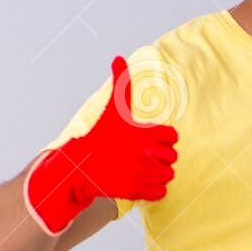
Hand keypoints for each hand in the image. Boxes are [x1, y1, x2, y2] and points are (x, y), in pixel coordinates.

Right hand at [24, 56, 179, 234]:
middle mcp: (147, 152)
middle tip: (141, 156)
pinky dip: (152, 190)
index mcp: (145, 132)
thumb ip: (121, 84)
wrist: (79, 167)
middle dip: (160, 157)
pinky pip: (161, 193)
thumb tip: (117, 57)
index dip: (161, 138)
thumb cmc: (98, 136)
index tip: (146, 140)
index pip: (172, 136)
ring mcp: (143, 173)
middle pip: (172, 157)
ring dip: (157, 174)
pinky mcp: (138, 191)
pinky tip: (138, 182)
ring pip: (168, 175)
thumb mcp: (112, 110)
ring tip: (139, 169)